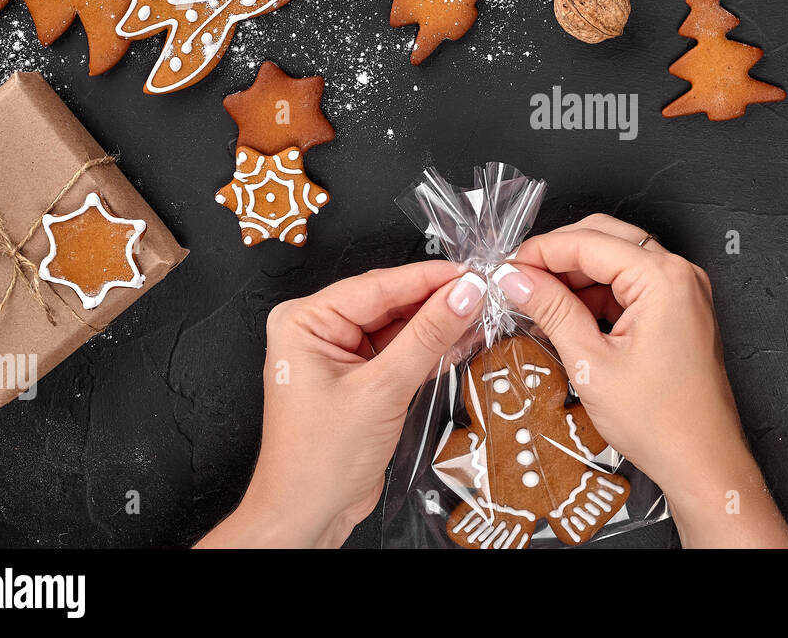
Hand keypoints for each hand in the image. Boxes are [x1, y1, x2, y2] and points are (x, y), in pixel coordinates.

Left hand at [197, 260, 489, 547]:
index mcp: (305, 321)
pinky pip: (402, 352)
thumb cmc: (317, 461)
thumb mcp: (381, 390)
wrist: (308, 515)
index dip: (428, 278)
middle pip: (390, 303)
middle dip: (437, 300)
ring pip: (401, 327)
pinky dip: (432, 348)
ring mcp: (341, 356)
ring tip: (481, 312)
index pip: (377, 286)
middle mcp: (319, 332)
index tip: (471, 273)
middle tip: (483, 292)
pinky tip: (464, 338)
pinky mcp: (362, 379)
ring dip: (439, 324)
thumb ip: (426, 337)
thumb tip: (462, 295)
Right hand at [500, 215, 787, 547]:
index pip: (589, 241)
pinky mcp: (677, 310)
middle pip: (605, 238)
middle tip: (518, 279)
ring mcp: (682, 291)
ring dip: (575, 276)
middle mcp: (679, 275)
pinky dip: (596, 295)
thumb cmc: (662, 423)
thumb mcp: (591, 364)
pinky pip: (630, 286)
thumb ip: (552, 311)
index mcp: (663, 279)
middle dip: (557, 256)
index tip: (508, 267)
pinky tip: (565, 314)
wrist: (702, 462)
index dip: (541, 250)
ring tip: (536, 301)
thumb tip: (518, 279)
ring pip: (616, 260)